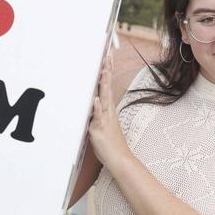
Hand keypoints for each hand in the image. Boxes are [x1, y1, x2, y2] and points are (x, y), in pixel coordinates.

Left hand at [88, 53, 129, 167]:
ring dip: (104, 85)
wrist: (119, 159)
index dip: (107, 71)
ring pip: (104, 99)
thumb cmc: (111, 143)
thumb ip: (99, 113)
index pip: (107, 86)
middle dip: (107, 71)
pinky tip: (96, 99)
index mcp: (108, 109)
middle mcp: (108, 111)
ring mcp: (105, 119)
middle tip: (108, 56)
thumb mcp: (104, 124)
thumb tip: (94, 103)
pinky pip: (99, 117)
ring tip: (104, 71)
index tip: (108, 57)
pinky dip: (98, 108)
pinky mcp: (100, 129)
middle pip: (107, 87)